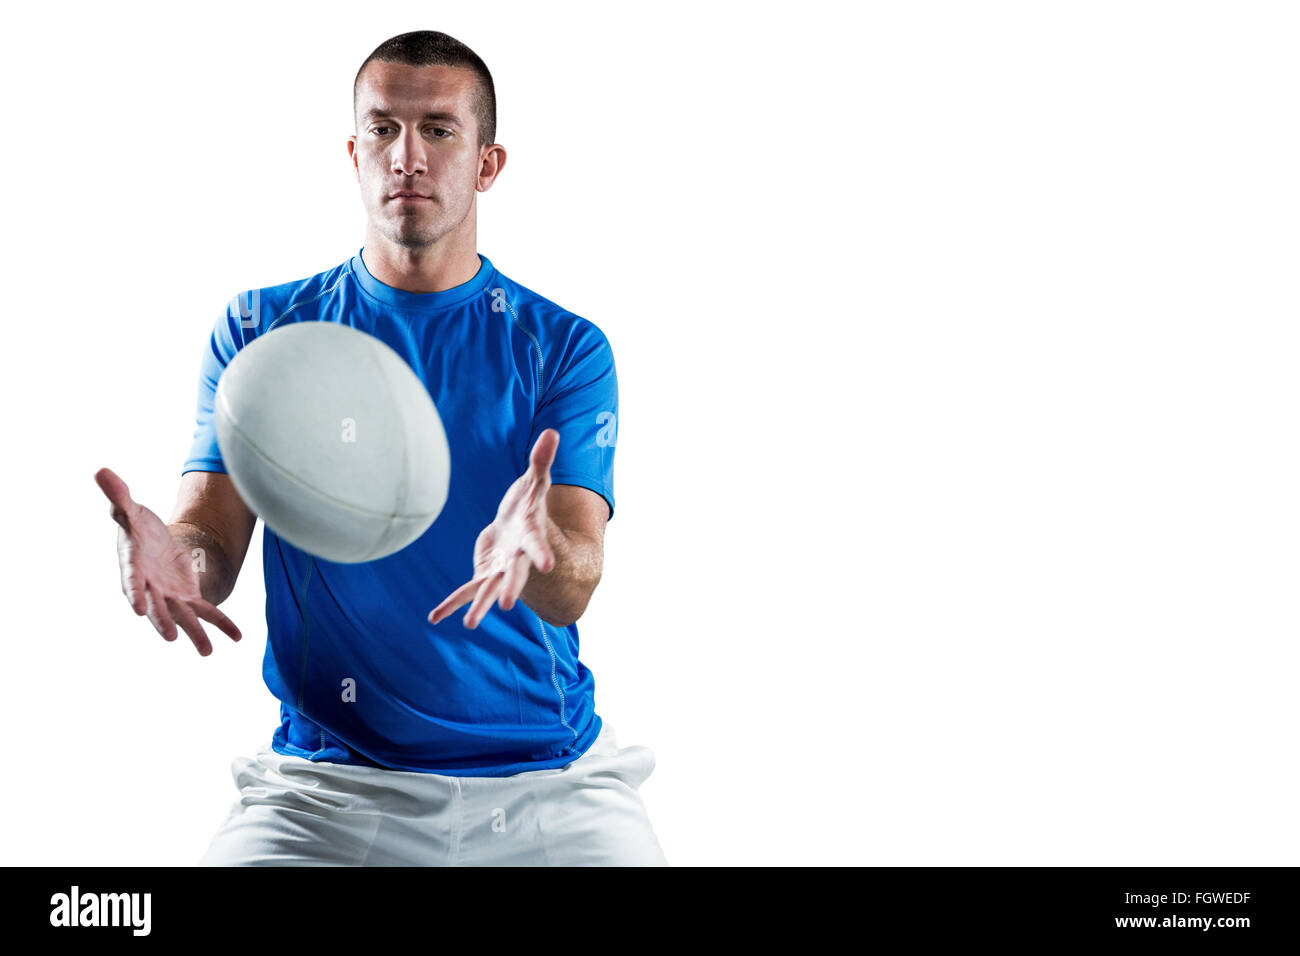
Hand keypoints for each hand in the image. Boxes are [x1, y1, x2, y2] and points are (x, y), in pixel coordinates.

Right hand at [95, 466, 241, 655]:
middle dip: (163, 622)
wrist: (153, 542)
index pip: (132, 582)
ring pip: (183, 616)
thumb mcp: (129, 509)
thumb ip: (118, 495)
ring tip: (207, 652)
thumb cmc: (137, 526)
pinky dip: (223, 623)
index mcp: (132, 567)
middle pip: (156, 607)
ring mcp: (170, 595)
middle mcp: (150, 588)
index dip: (135, 595)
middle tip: (172, 639)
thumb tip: (100, 470)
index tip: (138, 609)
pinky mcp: (189, 596)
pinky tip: (238, 637)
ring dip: (196, 633)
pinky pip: (208, 612)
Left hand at [428, 429, 558, 628]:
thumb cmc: (529, 502)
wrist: (519, 526)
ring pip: (487, 590)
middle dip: (508, 589)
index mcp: (530, 536)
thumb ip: (542, 460)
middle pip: (513, 576)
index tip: (548, 566)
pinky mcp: (483, 572)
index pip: (536, 544)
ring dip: (478, 607)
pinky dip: (451, 604)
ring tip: (469, 626)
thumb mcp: (536, 480)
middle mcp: (517, 559)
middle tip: (504, 605)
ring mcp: (500, 569)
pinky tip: (434, 618)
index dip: (541, 553)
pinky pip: (465, 590)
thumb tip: (553, 431)